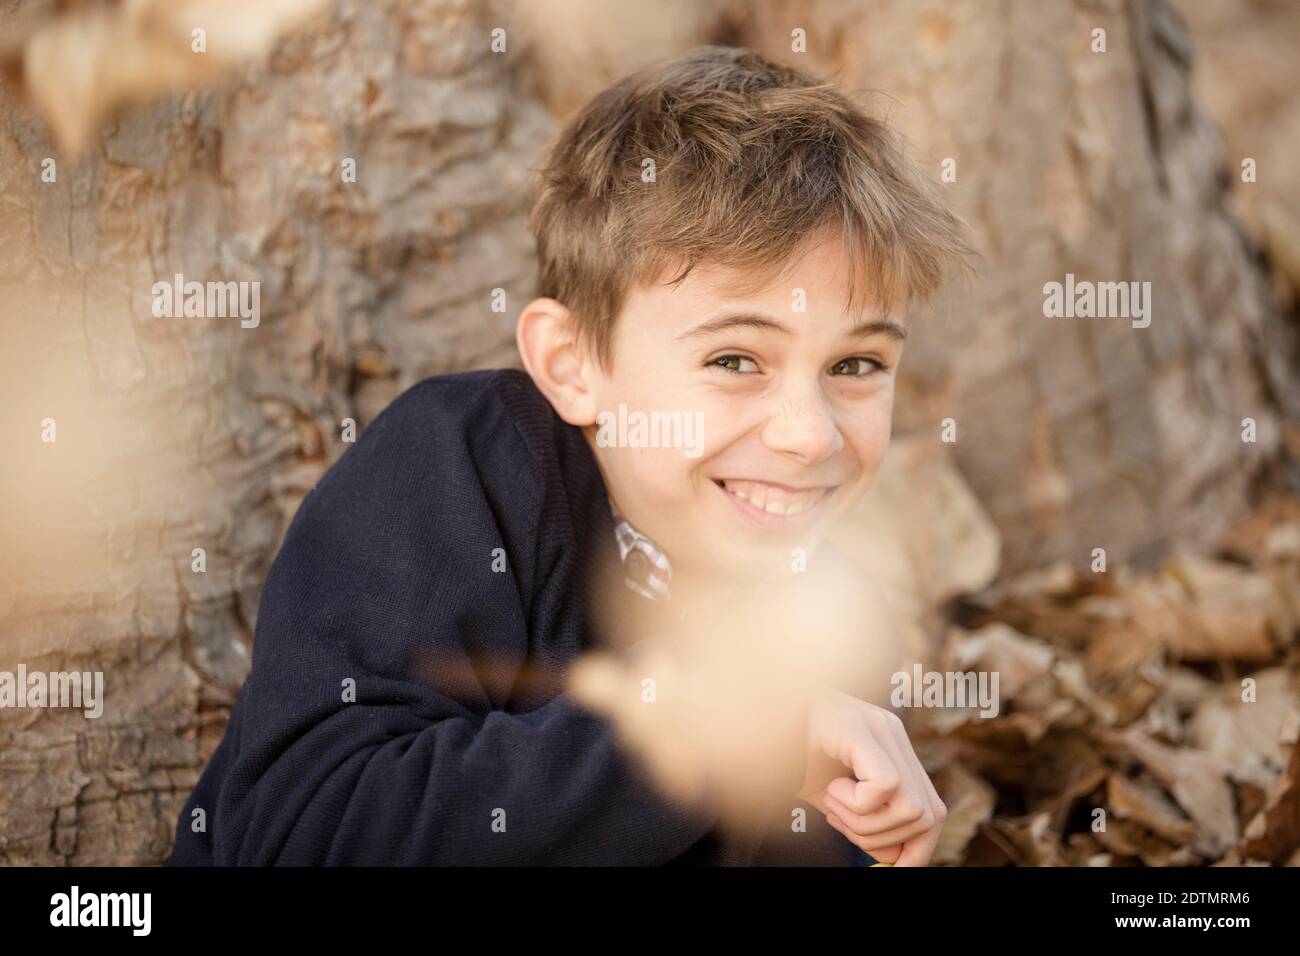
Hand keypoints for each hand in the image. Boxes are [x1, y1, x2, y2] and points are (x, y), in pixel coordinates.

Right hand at [797, 689, 946, 865]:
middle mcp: (892, 732)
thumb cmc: (787, 757)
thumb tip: (896, 858)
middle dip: (886, 841)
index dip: (918, 849)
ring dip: (864, 822)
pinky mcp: (859, 727)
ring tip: (830, 801)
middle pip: (929, 815)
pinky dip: (857, 804)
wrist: (751, 722)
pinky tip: (830, 788)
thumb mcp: (834, 798)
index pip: (933, 810)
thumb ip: (866, 821)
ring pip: (910, 807)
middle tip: (840, 822)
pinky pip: (886, 786)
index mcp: (891, 747)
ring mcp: (879, 726)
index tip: (894, 867)